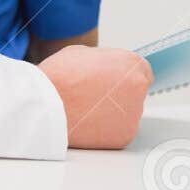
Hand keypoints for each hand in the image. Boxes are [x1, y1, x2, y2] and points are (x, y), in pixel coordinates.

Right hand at [37, 45, 151, 148]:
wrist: (47, 104)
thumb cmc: (60, 76)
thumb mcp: (83, 53)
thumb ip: (104, 60)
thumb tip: (108, 67)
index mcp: (131, 63)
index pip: (142, 70)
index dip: (127, 76)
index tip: (118, 82)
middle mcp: (138, 87)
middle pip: (136, 92)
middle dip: (121, 94)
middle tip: (97, 96)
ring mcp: (133, 113)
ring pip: (128, 112)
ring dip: (114, 112)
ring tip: (89, 109)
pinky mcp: (124, 136)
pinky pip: (119, 131)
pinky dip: (108, 129)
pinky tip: (90, 122)